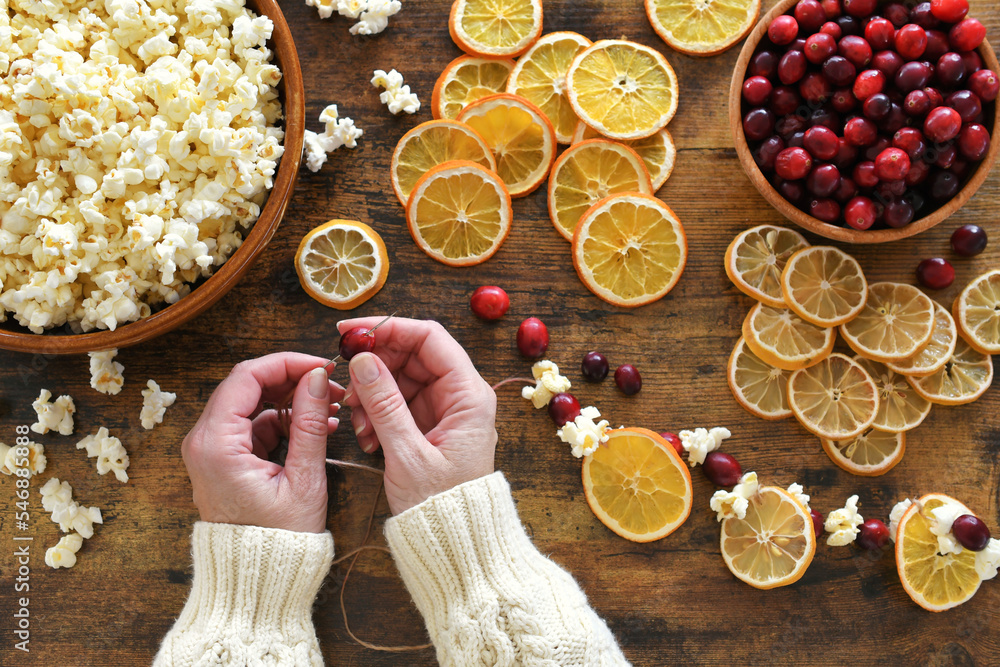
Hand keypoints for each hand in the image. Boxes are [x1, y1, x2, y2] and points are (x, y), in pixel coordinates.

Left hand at [182, 353, 344, 532]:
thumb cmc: (278, 541)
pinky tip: (314, 425)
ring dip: (289, 399)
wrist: (255, 581)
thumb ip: (310, 424)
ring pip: (250, 403)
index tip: (321, 365)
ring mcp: (211, 450)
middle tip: (330, 385)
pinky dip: (281, 419)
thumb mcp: (303, 480)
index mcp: (216, 444)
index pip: (247, 377)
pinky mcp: (223, 459)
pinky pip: (251, 424)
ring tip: (329, 408)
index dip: (287, 363)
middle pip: (247, 385)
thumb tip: (318, 378)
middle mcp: (204, 441)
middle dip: (291, 379)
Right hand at [339, 317, 496, 514]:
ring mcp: (444, 410)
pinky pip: (397, 403)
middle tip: (345, 383)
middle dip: (375, 366)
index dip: (389, 327)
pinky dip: (377, 414)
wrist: (456, 545)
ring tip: (359, 424)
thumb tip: (362, 359)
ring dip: (372, 395)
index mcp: (469, 395)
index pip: (429, 338)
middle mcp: (460, 395)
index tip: (350, 331)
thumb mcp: (408, 455)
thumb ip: (384, 404)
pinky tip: (367, 438)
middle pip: (412, 355)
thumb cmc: (442, 506)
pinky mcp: (429, 426)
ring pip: (400, 379)